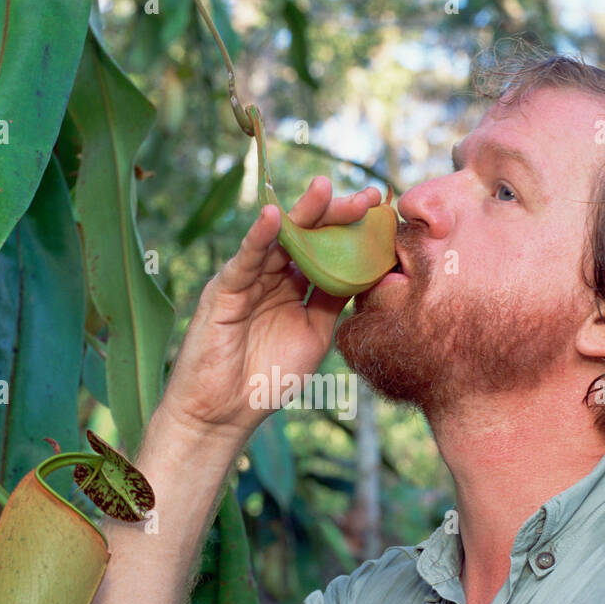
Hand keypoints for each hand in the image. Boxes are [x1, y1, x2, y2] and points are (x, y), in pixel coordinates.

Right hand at [161, 177, 383, 440]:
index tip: (381, 213)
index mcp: (293, 287)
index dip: (350, 231)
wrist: (225, 413)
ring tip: (324, 190)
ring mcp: (247, 280)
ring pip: (276, 240)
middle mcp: (270, 277)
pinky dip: (258, 238)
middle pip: (304, 237)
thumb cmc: (267, 378)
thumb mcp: (313, 335)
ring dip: (300, 215)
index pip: (324, 250)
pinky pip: (244, 260)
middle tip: (365, 197)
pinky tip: (274, 217)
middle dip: (333, 214)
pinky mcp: (223, 291)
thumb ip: (331, 301)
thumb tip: (365, 269)